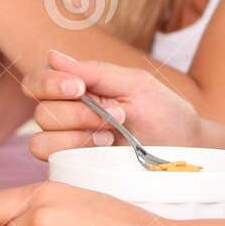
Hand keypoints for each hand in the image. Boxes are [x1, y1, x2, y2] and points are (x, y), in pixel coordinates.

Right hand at [24, 49, 200, 161]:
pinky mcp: (74, 169)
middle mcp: (68, 116)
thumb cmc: (164, 113)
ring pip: (41, 138)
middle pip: (41, 112)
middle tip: (115, 114)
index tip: (78, 87)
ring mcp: (70, 145)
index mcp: (78, 90)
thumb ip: (94, 72)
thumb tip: (52, 56)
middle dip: (77, 112)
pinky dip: (75, 151)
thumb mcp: (135, 84)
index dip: (50, 83)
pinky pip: (51, 161)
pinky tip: (105, 149)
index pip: (37, 82)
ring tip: (111, 134)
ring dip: (77, 133)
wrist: (186, 149)